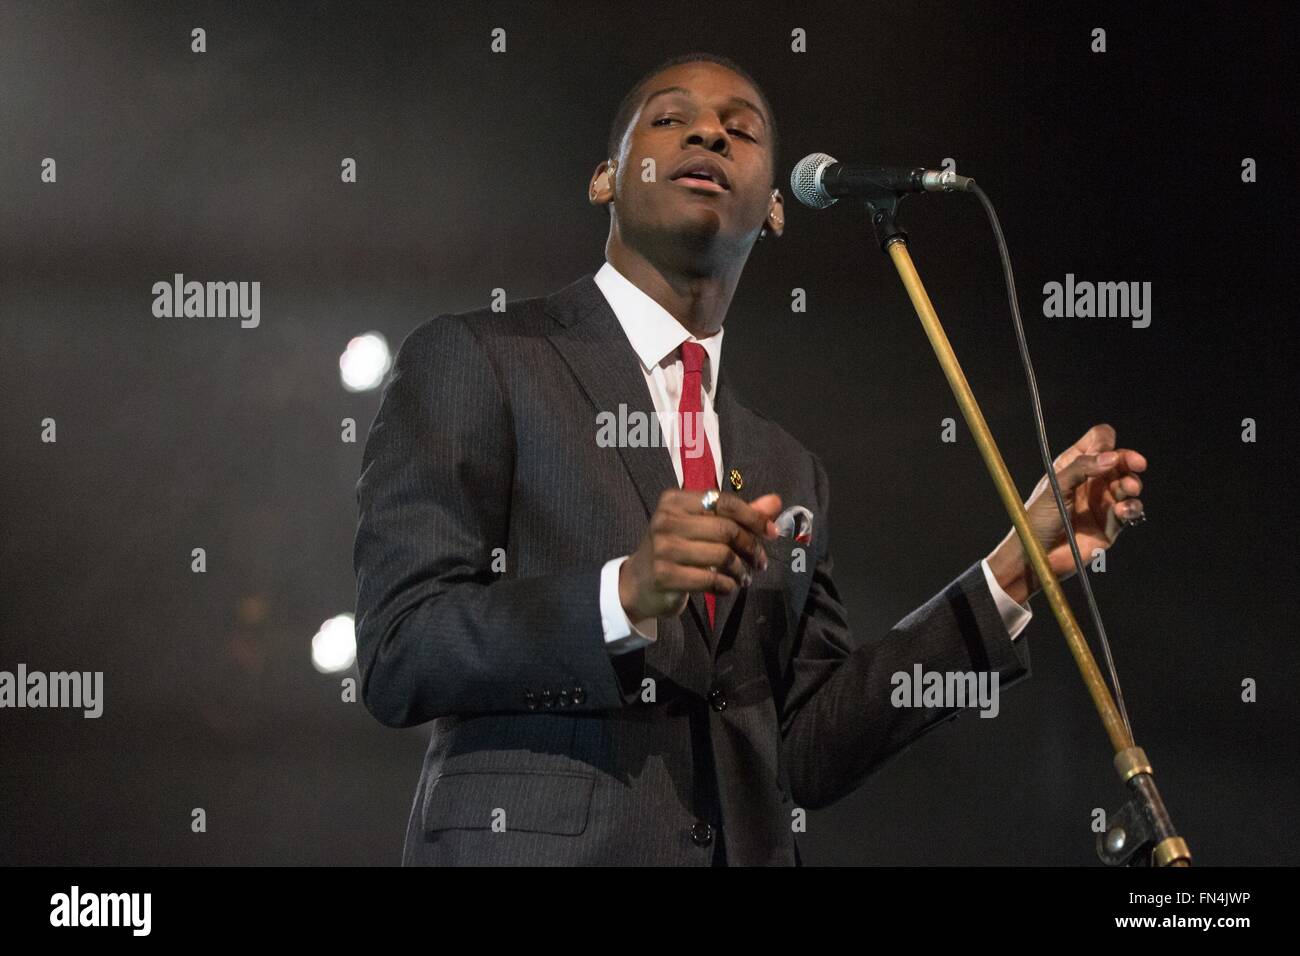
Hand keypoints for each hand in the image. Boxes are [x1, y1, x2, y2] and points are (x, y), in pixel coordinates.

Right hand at [619, 490, 782, 620]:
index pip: (725, 502)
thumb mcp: (701, 526)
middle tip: (759, 562)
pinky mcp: (664, 575)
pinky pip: (711, 579)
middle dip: (751, 547)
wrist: (638, 583)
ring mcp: (663, 548)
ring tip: (743, 577)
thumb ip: (738, 514)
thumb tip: (774, 502)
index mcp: (675, 500)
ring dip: (741, 570)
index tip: (772, 533)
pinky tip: (728, 587)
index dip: (754, 517)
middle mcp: (666, 519)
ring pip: (722, 555)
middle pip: (726, 529)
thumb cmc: (675, 550)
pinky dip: (727, 585)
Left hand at [987, 423, 1147, 603]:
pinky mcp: (1110, 525)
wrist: (1036, 557)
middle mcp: (1090, 482)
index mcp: (1072, 466)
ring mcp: (1101, 502)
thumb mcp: (1055, 487)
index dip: (1106, 442)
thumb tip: (1111, 457)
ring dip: (1132, 484)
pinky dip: (1132, 507)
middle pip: (1118, 462)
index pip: (1097, 442)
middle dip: (1129, 461)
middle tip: (1136, 464)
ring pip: (1127, 485)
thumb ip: (1081, 468)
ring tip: (1129, 489)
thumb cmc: (1037, 520)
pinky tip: (1125, 510)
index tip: (1110, 451)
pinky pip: (1129, 511)